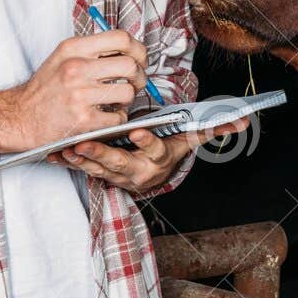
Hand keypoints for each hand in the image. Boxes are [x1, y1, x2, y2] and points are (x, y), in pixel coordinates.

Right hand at [5, 31, 148, 148]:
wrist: (19, 118)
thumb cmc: (44, 89)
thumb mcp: (63, 57)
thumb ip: (92, 50)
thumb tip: (129, 48)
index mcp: (73, 48)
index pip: (121, 38)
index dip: (138, 49)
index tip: (139, 59)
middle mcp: (76, 68)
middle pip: (130, 65)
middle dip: (139, 76)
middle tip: (134, 82)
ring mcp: (79, 94)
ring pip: (128, 92)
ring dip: (128, 100)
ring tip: (116, 101)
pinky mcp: (83, 119)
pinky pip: (119, 117)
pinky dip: (118, 119)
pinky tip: (106, 116)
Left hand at [51, 118, 248, 192]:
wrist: (150, 176)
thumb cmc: (167, 150)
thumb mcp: (188, 141)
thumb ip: (212, 129)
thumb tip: (243, 120)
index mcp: (159, 159)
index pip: (155, 150)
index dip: (146, 142)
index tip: (136, 131)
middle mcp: (138, 172)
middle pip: (118, 163)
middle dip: (101, 153)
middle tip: (85, 142)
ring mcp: (117, 176)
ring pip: (96, 168)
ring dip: (79, 159)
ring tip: (65, 147)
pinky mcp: (100, 176)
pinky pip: (82, 170)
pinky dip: (68, 162)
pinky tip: (54, 153)